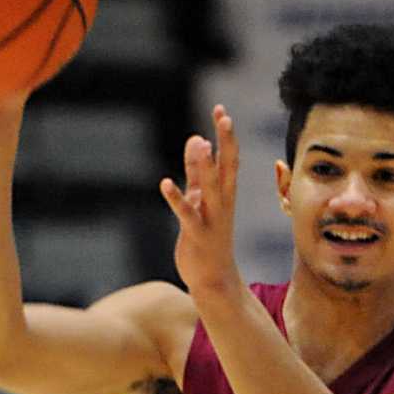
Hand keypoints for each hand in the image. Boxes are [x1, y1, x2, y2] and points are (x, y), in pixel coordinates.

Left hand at [160, 104, 239, 301]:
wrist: (214, 282)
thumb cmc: (208, 240)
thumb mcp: (202, 201)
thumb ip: (197, 172)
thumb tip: (197, 140)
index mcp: (225, 196)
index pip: (229, 160)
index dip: (225, 136)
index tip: (221, 111)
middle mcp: (222, 205)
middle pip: (226, 168)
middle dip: (226, 143)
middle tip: (224, 116)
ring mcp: (211, 220)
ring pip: (210, 189)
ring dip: (205, 167)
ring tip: (200, 143)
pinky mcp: (196, 236)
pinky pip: (186, 215)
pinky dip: (177, 199)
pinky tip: (165, 183)